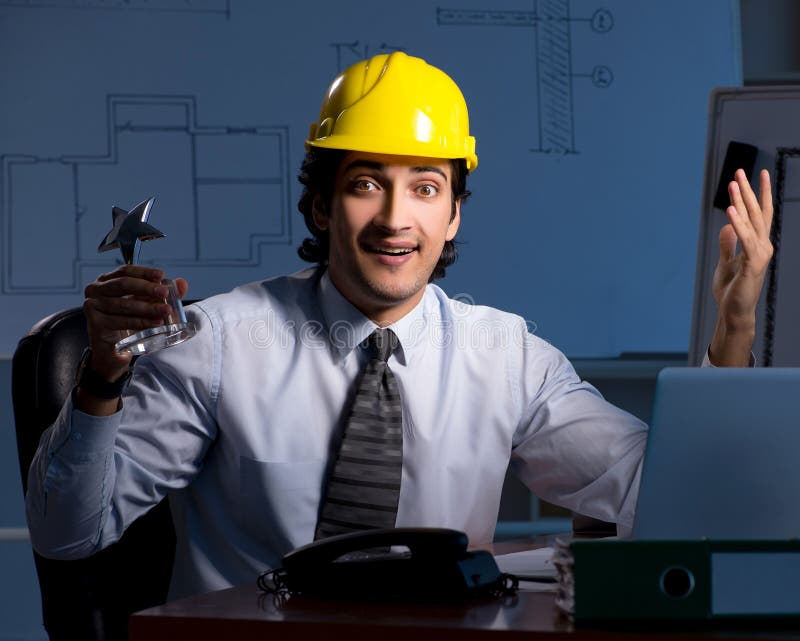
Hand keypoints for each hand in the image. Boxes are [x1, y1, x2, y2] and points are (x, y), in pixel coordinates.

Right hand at [82, 265, 188, 381]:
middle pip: (123, 285)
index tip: (161, 275)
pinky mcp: (95, 323)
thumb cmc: (129, 321)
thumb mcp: (146, 304)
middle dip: (146, 288)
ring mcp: (92, 306)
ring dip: (147, 308)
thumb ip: (162, 293)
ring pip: (123, 305)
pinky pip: (120, 321)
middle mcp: (95, 290)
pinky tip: (154, 323)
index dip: (143, 272)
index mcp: (106, 280)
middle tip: (165, 292)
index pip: (125, 271)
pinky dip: (139, 322)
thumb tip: (182, 283)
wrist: (114, 350)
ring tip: (165, 310)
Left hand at [709, 169, 773, 365]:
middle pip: (756, 212)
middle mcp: (762, 246)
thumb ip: (728, 244)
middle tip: (739, 171)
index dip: (758, 194)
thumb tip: (728, 225)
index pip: (760, 214)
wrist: (734, 312)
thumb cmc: (731, 289)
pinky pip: (745, 240)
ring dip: (742, 201)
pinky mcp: (752, 264)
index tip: (755, 174)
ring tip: (733, 183)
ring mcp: (759, 254)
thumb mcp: (726, 262)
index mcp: (757, 244)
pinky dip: (738, 224)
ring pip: (751, 222)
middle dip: (748, 190)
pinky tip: (730, 210)